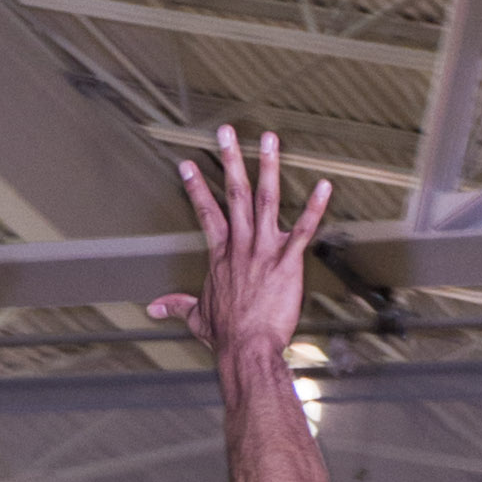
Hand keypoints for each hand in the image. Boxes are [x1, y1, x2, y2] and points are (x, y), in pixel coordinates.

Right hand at [145, 126, 330, 357]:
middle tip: (226, 132)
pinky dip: (316, 207)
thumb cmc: (226, 335)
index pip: (206, 212)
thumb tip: (155, 308)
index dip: (196, 186)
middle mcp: (241, 246)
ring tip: (269, 139)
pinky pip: (305, 230)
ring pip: (266, 200)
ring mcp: (265, 251)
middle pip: (234, 193)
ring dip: (268, 167)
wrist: (246, 349)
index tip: (188, 164)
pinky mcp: (288, 263)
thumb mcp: (197, 318)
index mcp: (221, 255)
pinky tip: (325, 185)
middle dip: (230, 159)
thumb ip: (177, 306)